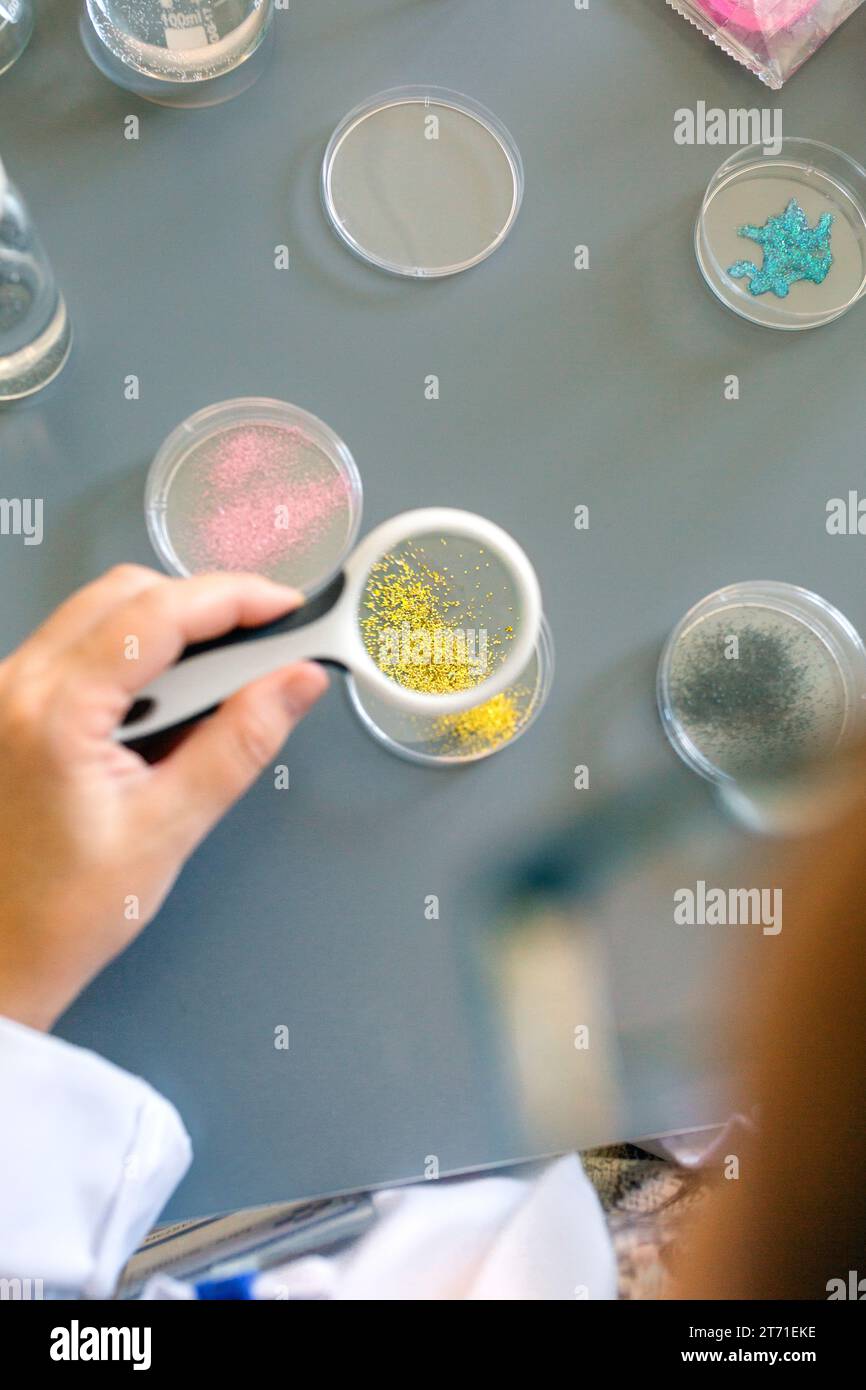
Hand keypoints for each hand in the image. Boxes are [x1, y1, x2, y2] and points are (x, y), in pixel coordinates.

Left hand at [0, 566, 327, 1030]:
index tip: (285, 609)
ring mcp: (5, 692)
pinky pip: (78, 644)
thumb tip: (295, 682)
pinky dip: (133, 653)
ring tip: (219, 684)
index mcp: (55, 713)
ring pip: (99, 612)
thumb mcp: (171, 828)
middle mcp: (16, 686)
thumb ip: (240, 743)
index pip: (158, 614)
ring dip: (168, 628)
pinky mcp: (8, 704)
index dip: (234, 599)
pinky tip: (167, 704)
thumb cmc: (63, 911)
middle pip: (125, 593)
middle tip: (265, 642)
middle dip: (203, 604)